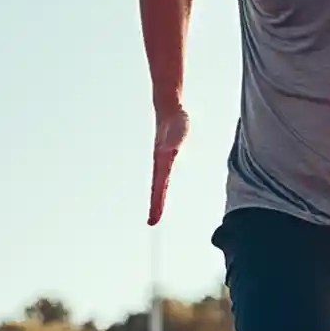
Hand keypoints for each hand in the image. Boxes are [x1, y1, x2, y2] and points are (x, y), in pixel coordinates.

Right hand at [148, 107, 189, 225]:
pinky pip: (166, 177)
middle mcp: (161, 164)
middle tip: (152, 222)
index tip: (153, 219)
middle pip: (157, 189)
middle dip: (156, 205)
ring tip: (156, 214)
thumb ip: (174, 141)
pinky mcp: (169, 157)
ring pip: (160, 184)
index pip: (159, 187)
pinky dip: (164, 188)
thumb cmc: (175, 120)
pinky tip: (167, 192)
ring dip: (158, 198)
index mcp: (162, 161)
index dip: (157, 203)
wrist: (169, 108)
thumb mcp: (178, 131)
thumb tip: (172, 149)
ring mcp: (164, 161)